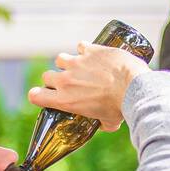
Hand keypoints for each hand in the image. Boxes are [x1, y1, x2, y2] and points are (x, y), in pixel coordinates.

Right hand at [27, 42, 148, 131]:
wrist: (134, 88)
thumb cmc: (121, 108)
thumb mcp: (109, 122)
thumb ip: (102, 123)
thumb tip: (104, 125)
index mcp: (65, 100)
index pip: (35, 96)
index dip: (38, 95)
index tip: (44, 95)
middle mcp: (66, 80)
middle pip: (47, 76)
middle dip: (55, 79)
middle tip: (69, 83)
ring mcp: (76, 63)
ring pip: (60, 58)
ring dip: (68, 63)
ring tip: (81, 67)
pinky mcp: (90, 50)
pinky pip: (81, 45)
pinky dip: (85, 49)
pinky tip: (94, 54)